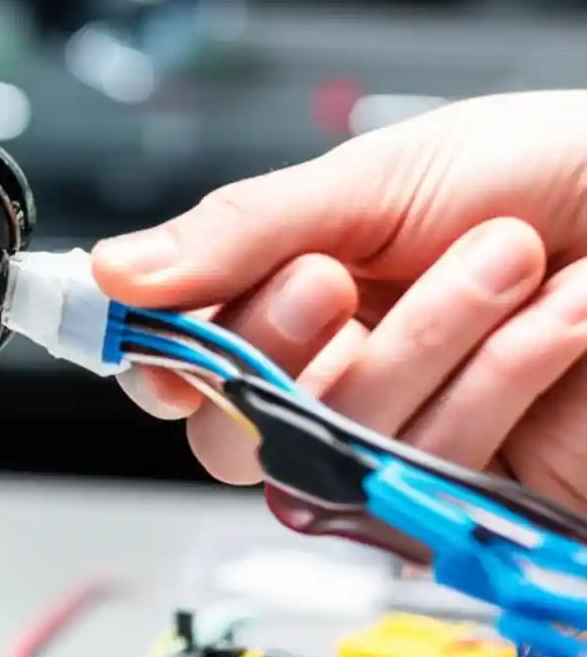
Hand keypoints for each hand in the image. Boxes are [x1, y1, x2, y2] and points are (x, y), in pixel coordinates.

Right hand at [92, 91, 586, 508]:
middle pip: (230, 429)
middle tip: (331, 277)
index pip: (179, 357)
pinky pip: (425, 466)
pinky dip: (497, 383)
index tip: (150, 325)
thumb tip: (113, 273)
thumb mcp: (376, 177)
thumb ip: (239, 231)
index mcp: (291, 291)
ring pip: (331, 445)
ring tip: (504, 260)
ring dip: (424, 345)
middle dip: (276, 348)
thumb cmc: (546, 171)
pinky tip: (555, 320)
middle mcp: (330, 372)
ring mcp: (396, 435)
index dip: (156, 354)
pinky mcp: (465, 485)